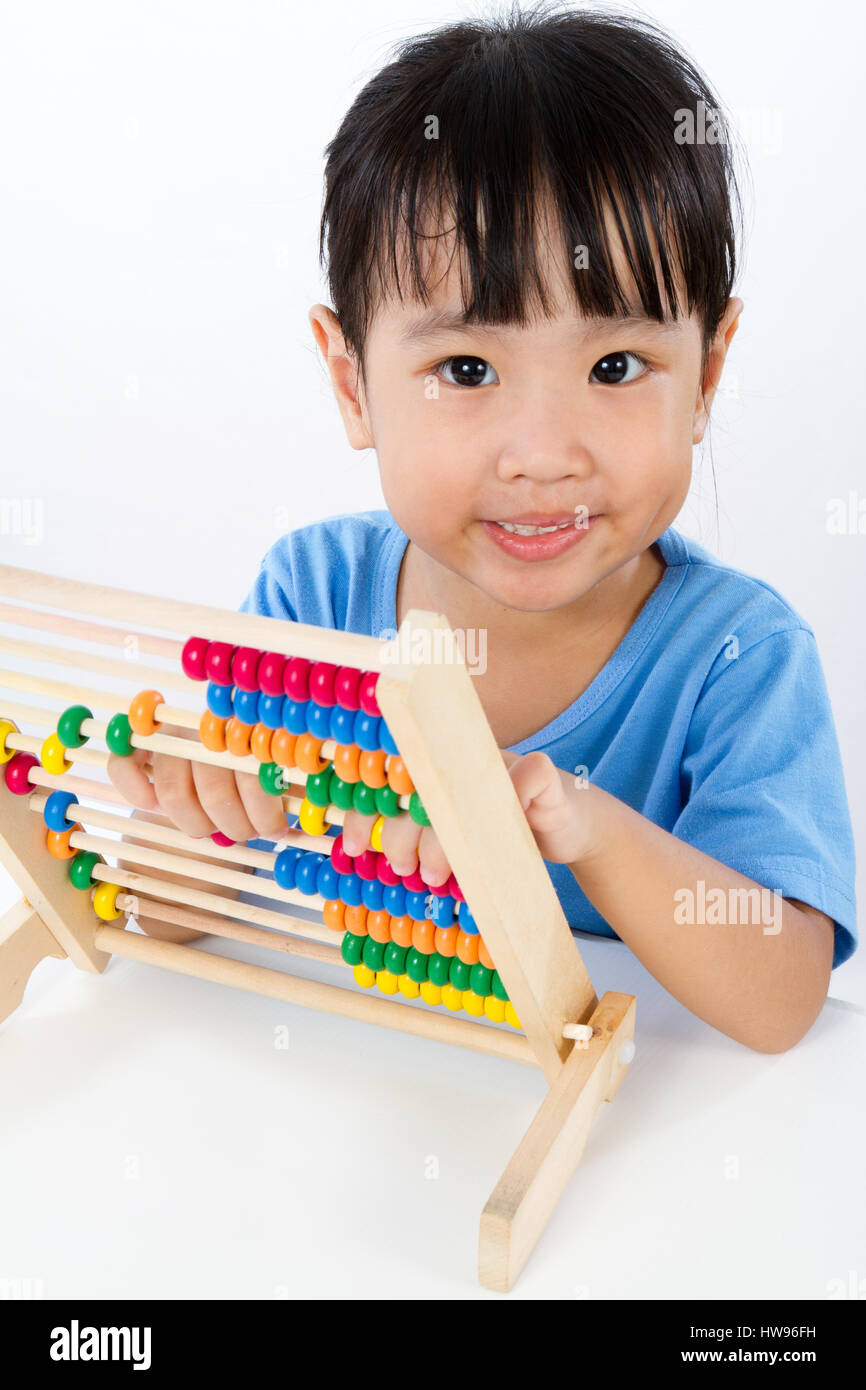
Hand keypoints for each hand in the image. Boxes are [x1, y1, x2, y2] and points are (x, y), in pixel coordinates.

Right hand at [106, 722, 287, 841]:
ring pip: (175, 795)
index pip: (256, 775)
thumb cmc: (257, 771)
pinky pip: (124, 768)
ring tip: (218, 831)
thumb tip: (303, 817)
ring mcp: (169, 735)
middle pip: (216, 793)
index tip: (277, 831)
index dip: (266, 814)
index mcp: (247, 727)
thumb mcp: (283, 773)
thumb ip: (292, 788)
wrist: (219, 753)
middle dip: (238, 827)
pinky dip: (138, 794)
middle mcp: (205, 727)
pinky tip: (156, 809)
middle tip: (250, 835)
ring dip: (200, 826)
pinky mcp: (136, 745)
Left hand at [339, 748, 601, 881]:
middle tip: (406, 869)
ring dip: (442, 844)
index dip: (363, 809)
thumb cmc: (506, 834)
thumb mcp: (458, 837)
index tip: (354, 847)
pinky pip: (518, 786)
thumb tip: (371, 856)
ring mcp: (502, 760)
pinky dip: (502, 823)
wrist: (573, 825)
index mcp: (438, 765)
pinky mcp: (541, 771)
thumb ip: (423, 836)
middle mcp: (464, 755)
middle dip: (401, 836)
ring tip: (438, 875)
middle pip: (415, 787)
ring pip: (457, 796)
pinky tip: (493, 851)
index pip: (388, 778)